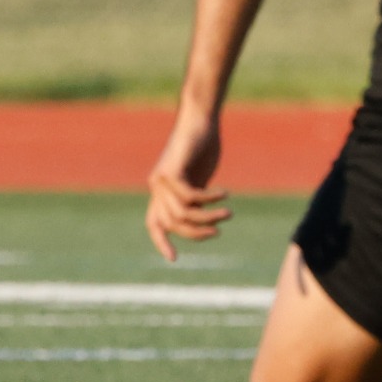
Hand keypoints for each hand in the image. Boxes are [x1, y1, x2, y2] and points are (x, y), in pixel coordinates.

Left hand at [144, 109, 230, 260]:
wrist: (200, 121)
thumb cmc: (201, 149)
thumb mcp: (197, 180)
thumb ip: (194, 201)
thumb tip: (200, 224)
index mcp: (161, 192)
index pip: (154, 223)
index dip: (161, 241)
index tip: (173, 259)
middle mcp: (157, 187)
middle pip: (172, 225)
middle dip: (196, 233)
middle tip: (219, 230)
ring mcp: (162, 178)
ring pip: (182, 214)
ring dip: (207, 218)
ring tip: (227, 213)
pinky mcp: (173, 170)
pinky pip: (191, 197)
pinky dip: (210, 199)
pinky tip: (224, 194)